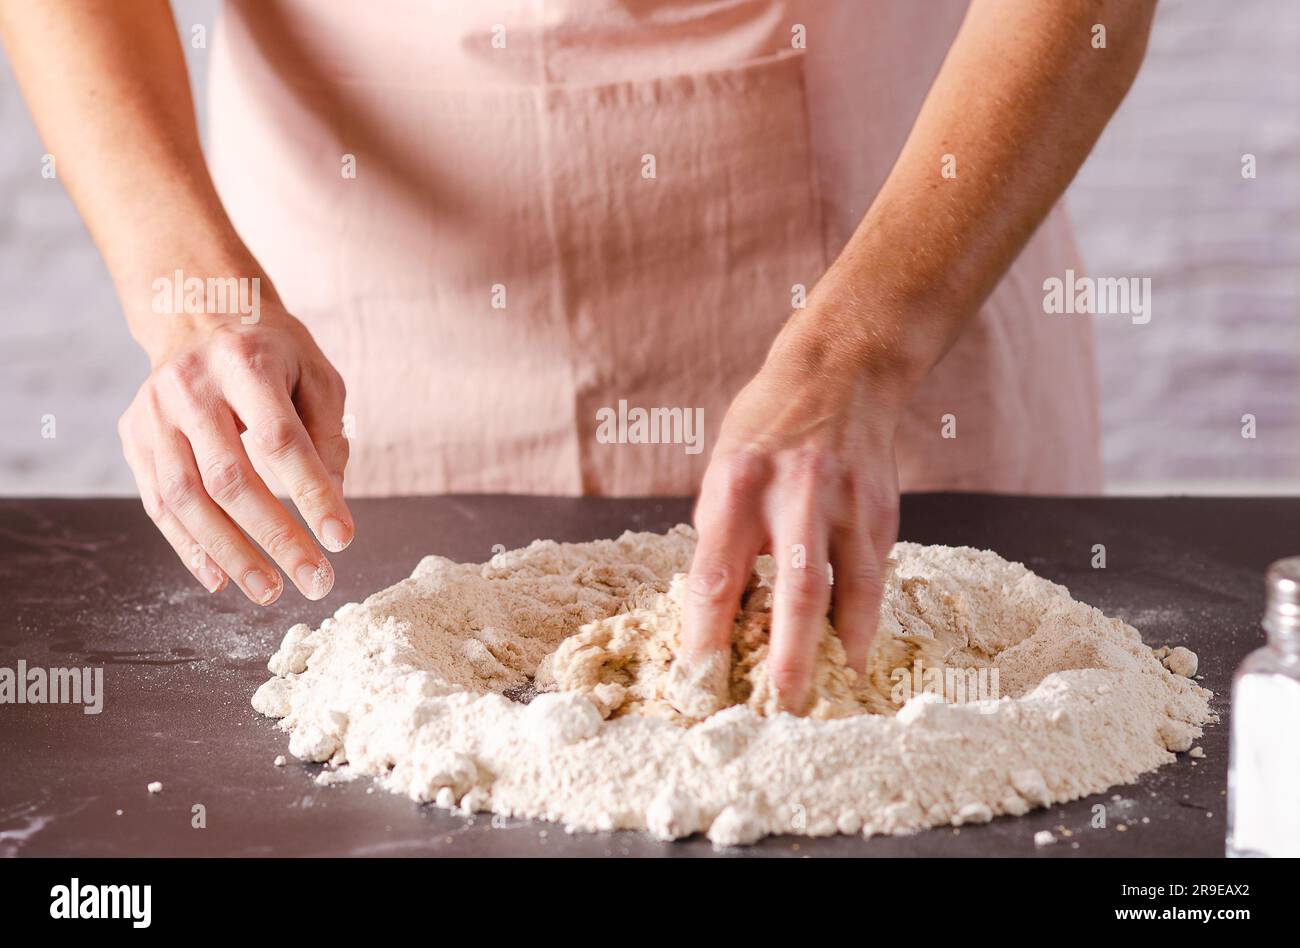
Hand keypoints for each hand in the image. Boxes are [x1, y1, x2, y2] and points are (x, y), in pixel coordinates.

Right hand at [118, 308, 352, 603]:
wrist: (199, 313)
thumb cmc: (273, 352)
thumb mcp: (316, 374)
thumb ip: (328, 435)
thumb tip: (331, 503)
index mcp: (245, 361)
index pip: (280, 440)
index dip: (311, 494)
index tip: (342, 540)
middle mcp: (189, 386)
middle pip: (230, 477)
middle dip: (276, 538)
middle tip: (316, 580)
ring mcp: (153, 412)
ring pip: (186, 498)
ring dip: (230, 553)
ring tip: (270, 591)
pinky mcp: (134, 436)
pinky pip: (158, 502)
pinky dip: (189, 545)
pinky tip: (221, 577)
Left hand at [682, 326, 903, 713]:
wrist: (842, 371)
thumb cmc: (767, 427)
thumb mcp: (724, 468)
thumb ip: (723, 535)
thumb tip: (717, 612)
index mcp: (738, 484)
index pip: (717, 576)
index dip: (706, 635)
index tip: (699, 681)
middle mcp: (795, 494)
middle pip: (795, 591)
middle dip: (788, 658)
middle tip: (779, 707)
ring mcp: (847, 503)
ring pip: (849, 592)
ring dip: (838, 651)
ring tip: (827, 693)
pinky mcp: (883, 511)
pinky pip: (873, 579)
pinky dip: (864, 622)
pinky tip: (854, 653)